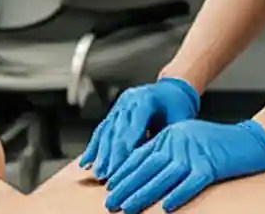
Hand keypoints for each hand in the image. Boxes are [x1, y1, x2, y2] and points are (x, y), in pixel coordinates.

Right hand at [79, 78, 199, 180]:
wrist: (172, 88)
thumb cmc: (179, 107)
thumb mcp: (179, 121)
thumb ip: (165, 139)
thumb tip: (154, 163)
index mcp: (146, 99)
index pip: (133, 126)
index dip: (126, 148)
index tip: (120, 167)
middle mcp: (129, 100)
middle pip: (117, 130)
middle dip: (111, 155)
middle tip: (105, 176)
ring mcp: (120, 105)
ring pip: (107, 131)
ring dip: (101, 154)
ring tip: (97, 174)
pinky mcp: (114, 112)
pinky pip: (102, 130)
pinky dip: (94, 147)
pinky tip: (86, 162)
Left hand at [103, 119, 264, 213]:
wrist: (250, 140)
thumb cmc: (218, 143)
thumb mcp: (187, 140)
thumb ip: (166, 150)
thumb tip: (143, 171)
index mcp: (171, 134)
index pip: (141, 155)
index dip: (124, 173)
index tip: (110, 188)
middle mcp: (179, 140)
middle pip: (147, 166)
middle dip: (126, 186)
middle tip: (111, 202)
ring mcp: (195, 152)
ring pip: (164, 176)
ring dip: (144, 194)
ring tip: (128, 208)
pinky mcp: (211, 165)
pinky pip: (191, 183)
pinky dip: (178, 195)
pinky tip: (166, 207)